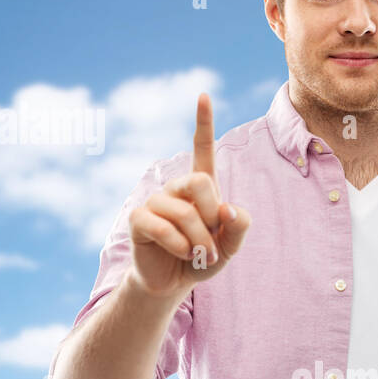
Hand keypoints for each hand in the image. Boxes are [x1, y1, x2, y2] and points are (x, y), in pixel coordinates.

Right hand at [125, 93, 251, 299]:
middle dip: (212, 216)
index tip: (203, 95)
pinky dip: (179, 246)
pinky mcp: (138, 219)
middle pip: (199, 182)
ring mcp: (154, 202)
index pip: (202, 149)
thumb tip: (228, 209)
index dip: (203, 123)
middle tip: (213, 241)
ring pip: (184, 212)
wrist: (173, 283)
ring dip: (199, 240)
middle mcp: (176, 189)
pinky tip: (182, 254)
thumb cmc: (202, 258)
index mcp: (200, 188)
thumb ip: (239, 227)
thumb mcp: (230, 247)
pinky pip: (162, 227)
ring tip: (199, 255)